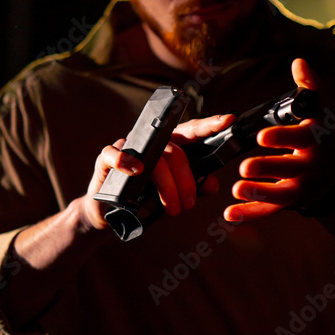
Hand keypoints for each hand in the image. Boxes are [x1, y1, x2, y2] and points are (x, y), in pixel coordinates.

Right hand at [81, 114, 234, 229]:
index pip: (192, 131)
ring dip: (166, 185)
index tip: (229, 121)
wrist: (110, 213)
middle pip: (175, 151)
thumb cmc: (146, 197)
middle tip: (189, 205)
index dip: (210, 125)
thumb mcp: (175, 193)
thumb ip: (196, 187)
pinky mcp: (106, 158)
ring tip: (174, 209)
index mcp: (169, 144)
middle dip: (186, 180)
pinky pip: (113, 153)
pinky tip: (136, 170)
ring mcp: (128, 147)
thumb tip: (212, 183)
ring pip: (153, 158)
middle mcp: (150, 141)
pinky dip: (125, 160)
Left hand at [224, 58, 334, 222]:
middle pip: (288, 169)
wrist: (331, 175)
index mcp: (314, 141)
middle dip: (267, 168)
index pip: (301, 138)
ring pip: (280, 194)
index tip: (261, 135)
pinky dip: (251, 214)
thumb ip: (308, 87)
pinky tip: (230, 215)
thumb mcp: (316, 112)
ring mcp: (299, 187)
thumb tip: (299, 62)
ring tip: (237, 188)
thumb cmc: (316, 138)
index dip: (282, 137)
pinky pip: (269, 210)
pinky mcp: (288, 203)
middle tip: (244, 166)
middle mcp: (309, 166)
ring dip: (258, 193)